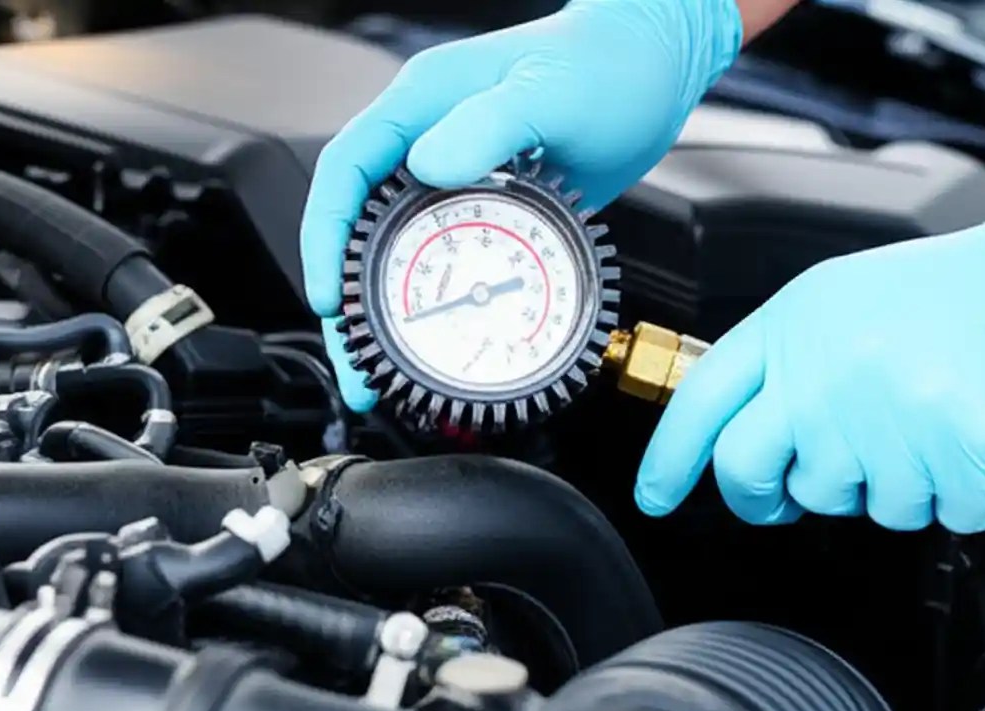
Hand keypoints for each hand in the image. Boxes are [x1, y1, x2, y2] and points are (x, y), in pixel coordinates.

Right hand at [300, 0, 743, 412]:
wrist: (657, 67)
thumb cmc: (606, 62)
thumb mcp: (545, 92)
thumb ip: (487, 126)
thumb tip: (429, 168)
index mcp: (422, 103)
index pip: (346, 169)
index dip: (326, 236)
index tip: (329, 297)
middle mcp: (430, 140)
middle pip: (362, 227)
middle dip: (350, 301)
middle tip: (358, 365)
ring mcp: (460, 176)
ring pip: (403, 252)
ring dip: (390, 315)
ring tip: (386, 375)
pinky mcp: (494, 207)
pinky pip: (452, 260)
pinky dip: (440, 304)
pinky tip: (443, 342)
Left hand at [635, 142, 984, 533]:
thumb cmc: (968, 287)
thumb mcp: (846, 300)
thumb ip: (792, 362)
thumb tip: (751, 434)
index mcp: (795, 324)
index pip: (700, 402)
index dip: (668, 460)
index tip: (656, 495)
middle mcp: (827, 372)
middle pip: (749, 473)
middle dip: (767, 498)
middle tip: (796, 493)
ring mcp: (886, 417)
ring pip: (850, 505)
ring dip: (886, 483)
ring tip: (925, 421)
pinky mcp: (953, 456)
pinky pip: (935, 516)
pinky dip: (957, 493)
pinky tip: (970, 438)